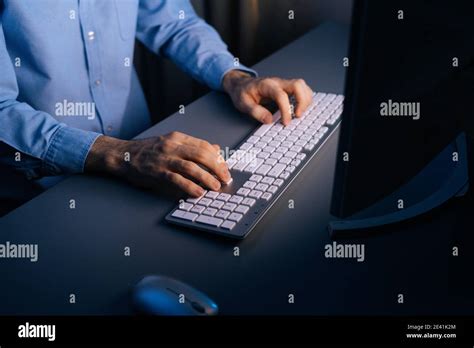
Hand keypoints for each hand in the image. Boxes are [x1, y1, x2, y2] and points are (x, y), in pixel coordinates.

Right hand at [85, 132, 230, 196]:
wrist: (122, 155)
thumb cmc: (147, 151)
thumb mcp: (171, 143)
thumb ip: (192, 146)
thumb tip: (216, 149)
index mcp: (177, 138)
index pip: (203, 145)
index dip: (218, 158)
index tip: (225, 168)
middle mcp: (172, 146)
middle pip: (201, 155)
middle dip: (217, 168)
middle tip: (224, 178)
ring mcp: (164, 159)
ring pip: (191, 167)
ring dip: (207, 178)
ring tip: (215, 187)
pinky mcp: (156, 172)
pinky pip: (177, 180)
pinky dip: (190, 187)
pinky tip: (198, 193)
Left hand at [222, 70, 313, 125]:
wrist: (241, 84)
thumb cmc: (242, 93)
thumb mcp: (243, 104)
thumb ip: (256, 112)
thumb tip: (269, 120)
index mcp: (266, 85)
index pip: (281, 95)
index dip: (286, 110)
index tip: (286, 122)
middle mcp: (277, 82)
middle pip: (297, 85)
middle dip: (302, 101)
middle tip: (298, 115)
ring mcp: (284, 84)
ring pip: (302, 86)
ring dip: (305, 100)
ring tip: (299, 113)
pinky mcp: (287, 88)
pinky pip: (301, 90)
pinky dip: (305, 99)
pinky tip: (300, 109)